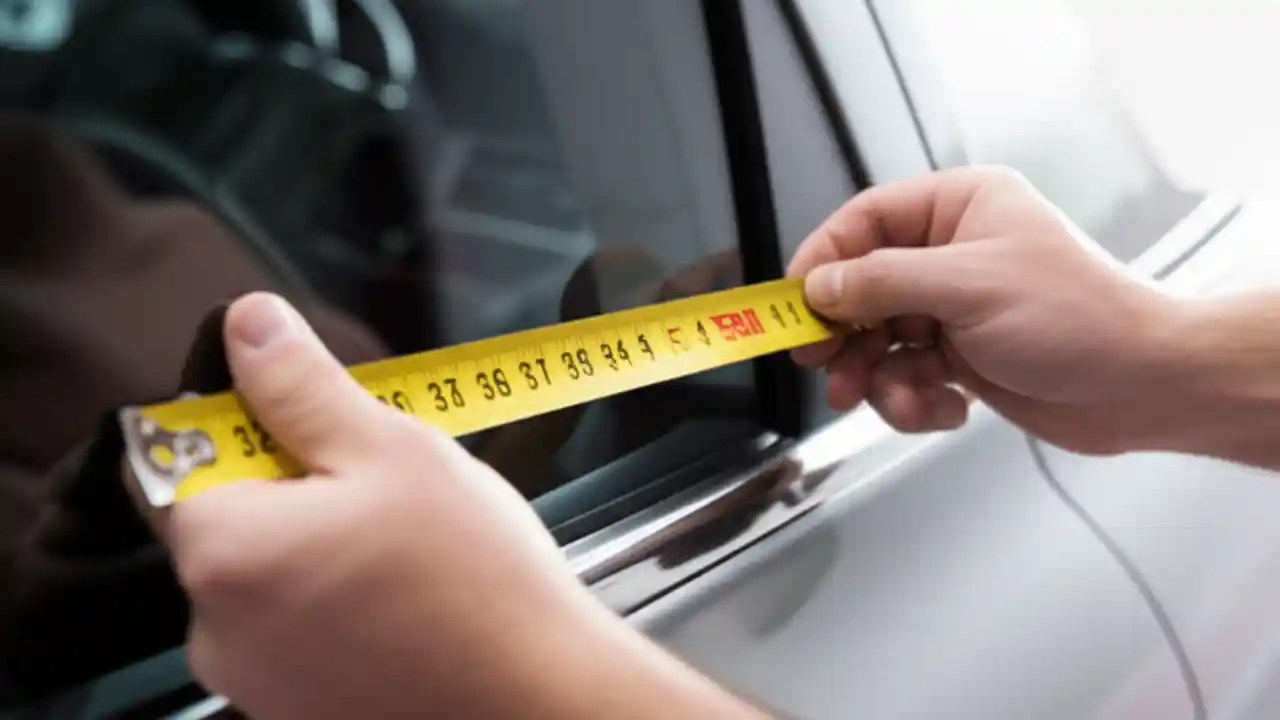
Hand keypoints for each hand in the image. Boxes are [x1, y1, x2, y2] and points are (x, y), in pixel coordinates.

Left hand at [162, 293, 762, 718]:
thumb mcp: (393, 450)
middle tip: (379, 481)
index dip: (236, 420)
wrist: (539, 699)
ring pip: (262, 576)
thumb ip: (303, 386)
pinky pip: (291, 631)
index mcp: (221, 551)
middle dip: (287, 484)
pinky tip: (401, 598)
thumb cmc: (473, 574)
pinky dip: (331, 603)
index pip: (171, 454)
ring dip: (312, 543)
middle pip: (221, 518)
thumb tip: (247, 323)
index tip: (310, 419)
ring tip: (402, 545)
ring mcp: (251, 682)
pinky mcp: (292, 711)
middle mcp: (212, 629)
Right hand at [788, 166, 1184, 454]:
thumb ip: (882, 283)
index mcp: (960, 208)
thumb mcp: (967, 288)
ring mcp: (953, 307)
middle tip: (822, 364)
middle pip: (862, 287)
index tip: (793, 302)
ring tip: (892, 401)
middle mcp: (951, 253)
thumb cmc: (1076, 318)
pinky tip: (944, 411)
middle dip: (845, 334)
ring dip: (878, 379)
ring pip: (878, 341)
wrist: (1140, 387)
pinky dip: (914, 401)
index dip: (823, 260)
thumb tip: (818, 286)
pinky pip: (906, 376)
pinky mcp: (960, 357)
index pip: (866, 221)